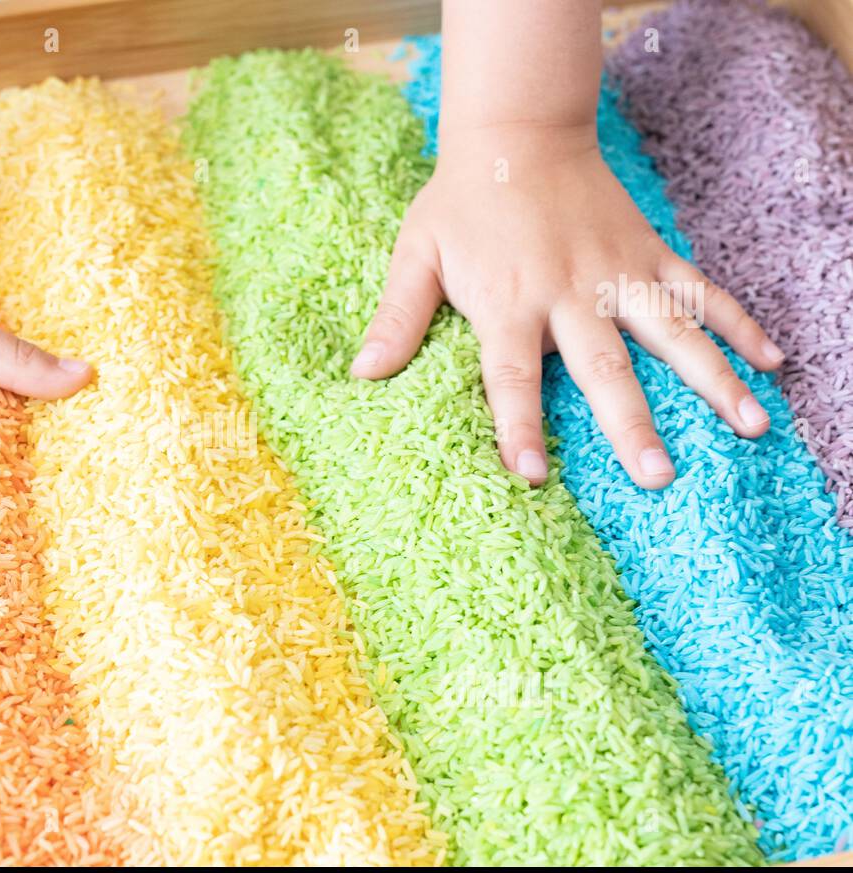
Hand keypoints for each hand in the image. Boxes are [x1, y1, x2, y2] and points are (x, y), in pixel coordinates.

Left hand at [351, 125, 782, 488]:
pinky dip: (738, 324)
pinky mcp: (649, 252)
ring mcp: (617, 272)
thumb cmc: (461, 202)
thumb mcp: (417, 254)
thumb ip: (398, 316)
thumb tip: (361, 375)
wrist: (518, 132)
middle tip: (660, 479)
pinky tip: (772, 362)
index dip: (519, 428)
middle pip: (604, 369)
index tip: (532, 477)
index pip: (510, 378)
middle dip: (632, 425)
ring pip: (671, 332)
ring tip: (749, 426)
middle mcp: (569, 293)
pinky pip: (700, 290)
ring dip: (711, 380)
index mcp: (509, 302)